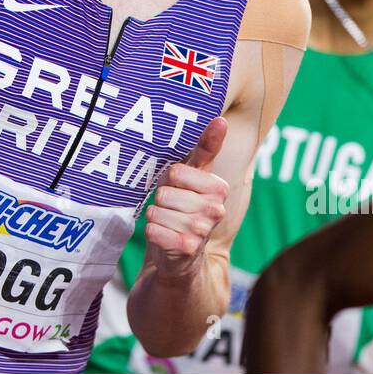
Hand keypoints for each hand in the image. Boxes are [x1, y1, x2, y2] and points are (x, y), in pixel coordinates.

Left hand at [144, 116, 229, 281]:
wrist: (182, 254)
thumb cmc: (185, 205)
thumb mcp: (194, 175)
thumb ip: (207, 147)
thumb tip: (221, 119)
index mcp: (219, 188)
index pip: (176, 172)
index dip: (170, 181)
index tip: (179, 189)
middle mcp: (216, 210)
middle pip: (165, 193)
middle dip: (161, 201)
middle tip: (172, 210)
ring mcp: (202, 231)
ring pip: (157, 211)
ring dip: (156, 217)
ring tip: (168, 223)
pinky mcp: (187, 249)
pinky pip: (153, 230)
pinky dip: (152, 233)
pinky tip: (163, 236)